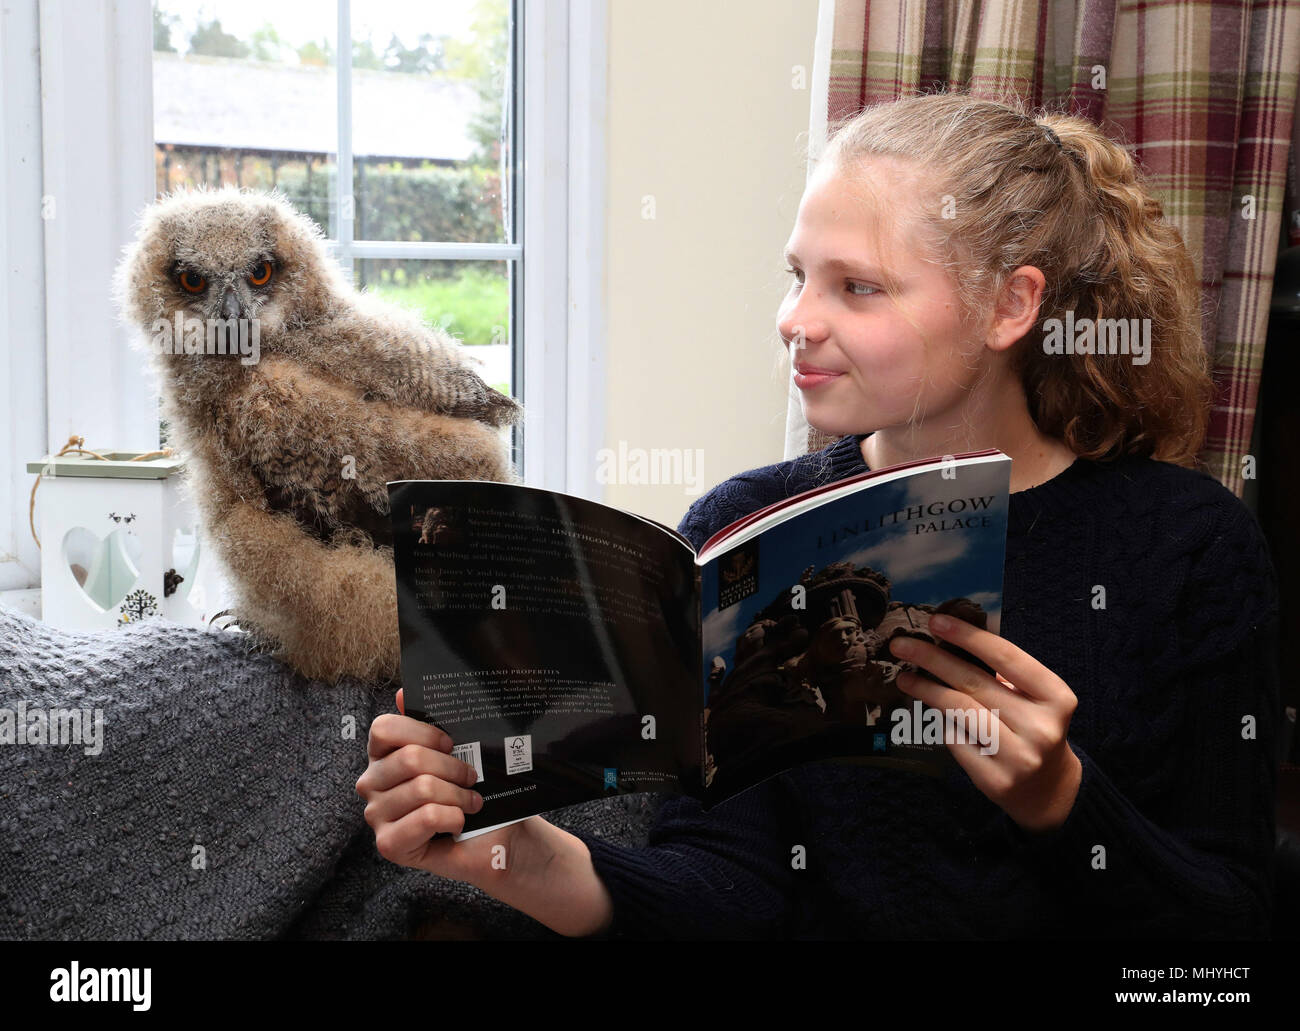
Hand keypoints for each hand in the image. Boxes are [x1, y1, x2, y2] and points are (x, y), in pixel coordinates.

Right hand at [355, 690, 527, 882]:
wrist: (494, 835)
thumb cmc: (471, 789)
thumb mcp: (458, 751)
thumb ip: (433, 721)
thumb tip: (402, 692)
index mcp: (382, 754)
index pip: (383, 728)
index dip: (423, 732)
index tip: (452, 743)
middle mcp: (371, 782)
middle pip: (411, 758)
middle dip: (453, 767)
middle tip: (471, 777)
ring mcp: (376, 815)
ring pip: (423, 789)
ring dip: (459, 795)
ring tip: (472, 802)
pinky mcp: (389, 844)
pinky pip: (427, 817)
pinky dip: (454, 818)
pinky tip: (458, 823)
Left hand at [888, 614, 1082, 831]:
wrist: (1048, 788)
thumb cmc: (1032, 728)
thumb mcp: (1033, 697)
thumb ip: (1002, 672)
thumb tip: (947, 640)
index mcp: (1055, 697)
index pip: (1006, 657)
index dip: (968, 636)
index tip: (936, 621)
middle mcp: (1041, 727)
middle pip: (974, 682)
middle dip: (932, 659)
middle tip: (901, 645)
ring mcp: (1019, 757)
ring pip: (960, 711)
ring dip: (926, 689)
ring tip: (905, 677)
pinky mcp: (995, 781)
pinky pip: (955, 739)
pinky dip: (942, 723)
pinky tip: (933, 714)